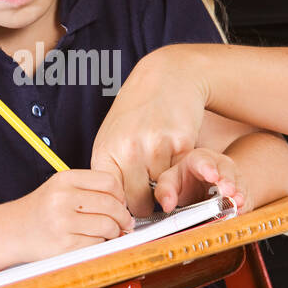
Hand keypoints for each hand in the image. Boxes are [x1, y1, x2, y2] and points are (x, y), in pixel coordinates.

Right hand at [14, 169, 135, 257]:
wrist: (13, 231)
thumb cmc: (42, 210)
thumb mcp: (61, 188)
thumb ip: (90, 189)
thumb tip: (124, 204)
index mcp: (65, 179)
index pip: (109, 182)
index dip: (121, 195)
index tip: (121, 203)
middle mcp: (62, 198)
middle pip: (112, 205)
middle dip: (123, 217)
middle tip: (124, 222)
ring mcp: (63, 223)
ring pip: (108, 226)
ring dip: (115, 232)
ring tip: (110, 233)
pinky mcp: (64, 245)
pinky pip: (97, 244)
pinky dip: (101, 244)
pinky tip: (93, 241)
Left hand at [90, 47, 209, 218]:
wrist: (167, 77)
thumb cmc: (137, 112)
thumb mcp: (112, 139)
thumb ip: (113, 172)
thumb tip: (115, 209)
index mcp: (106, 153)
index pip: (112, 201)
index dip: (123, 209)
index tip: (130, 208)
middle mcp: (127, 152)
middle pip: (139, 204)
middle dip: (147, 204)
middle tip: (151, 192)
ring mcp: (155, 147)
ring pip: (164, 194)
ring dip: (167, 188)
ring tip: (163, 167)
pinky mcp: (181, 144)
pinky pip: (182, 176)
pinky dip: (182, 173)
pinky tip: (175, 156)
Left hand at [154, 147, 250, 215]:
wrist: (206, 187)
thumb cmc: (185, 182)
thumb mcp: (171, 182)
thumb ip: (165, 191)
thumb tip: (167, 205)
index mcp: (200, 159)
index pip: (204, 160)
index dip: (208, 167)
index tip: (212, 175)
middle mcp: (220, 166)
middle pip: (226, 170)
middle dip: (227, 181)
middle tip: (227, 190)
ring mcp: (234, 179)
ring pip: (239, 184)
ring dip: (238, 194)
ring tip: (237, 201)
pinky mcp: (243, 193)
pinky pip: (246, 198)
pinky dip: (244, 205)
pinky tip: (242, 209)